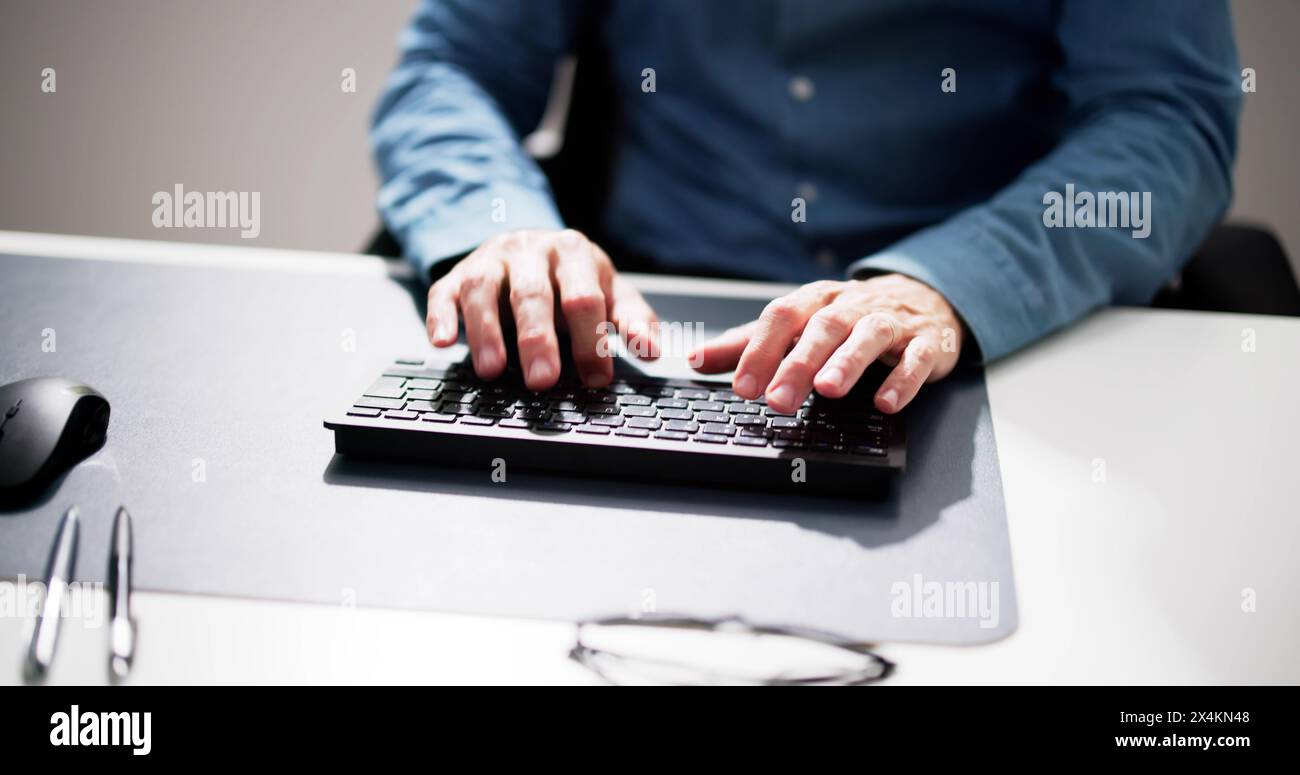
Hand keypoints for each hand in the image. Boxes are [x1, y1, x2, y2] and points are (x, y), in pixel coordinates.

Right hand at [427, 229, 659, 389]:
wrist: (527, 245)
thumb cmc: (572, 279)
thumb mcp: (609, 291)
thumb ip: (632, 319)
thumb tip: (653, 350)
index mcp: (573, 252)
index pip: (584, 297)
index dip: (590, 339)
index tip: (597, 378)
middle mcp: (529, 250)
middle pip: (533, 294)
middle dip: (538, 339)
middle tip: (543, 380)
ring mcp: (489, 260)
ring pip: (483, 291)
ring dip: (487, 332)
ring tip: (493, 371)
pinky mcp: (456, 275)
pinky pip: (444, 292)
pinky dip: (441, 317)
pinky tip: (442, 342)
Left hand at [690, 274, 962, 413]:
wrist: (922, 298)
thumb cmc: (847, 318)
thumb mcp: (797, 325)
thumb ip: (749, 344)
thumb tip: (695, 359)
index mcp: (815, 300)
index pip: (782, 317)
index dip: (760, 350)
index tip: (742, 388)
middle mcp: (852, 306)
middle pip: (823, 328)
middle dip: (799, 363)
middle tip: (777, 400)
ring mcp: (891, 322)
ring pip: (869, 335)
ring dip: (848, 361)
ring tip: (829, 390)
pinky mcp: (926, 342)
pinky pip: (916, 357)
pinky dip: (903, 378)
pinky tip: (886, 402)